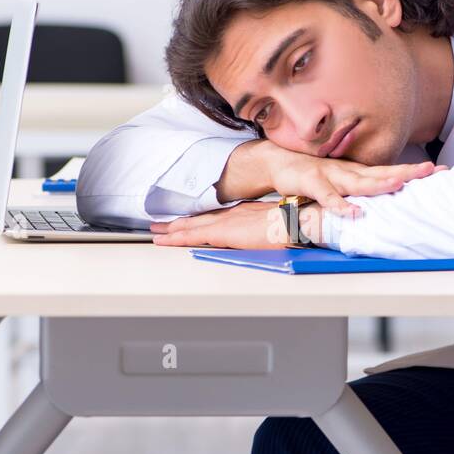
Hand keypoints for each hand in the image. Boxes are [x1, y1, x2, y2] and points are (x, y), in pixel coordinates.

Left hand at [150, 200, 298, 248]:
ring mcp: (226, 222)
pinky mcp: (222, 232)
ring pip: (191, 226)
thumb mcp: (279, 226)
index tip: (189, 220)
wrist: (297, 220)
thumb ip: (268, 231)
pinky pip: (192, 236)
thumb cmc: (295, 225)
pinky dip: (176, 238)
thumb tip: (270, 237)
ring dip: (172, 229)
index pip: (216, 216)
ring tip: (155, 231)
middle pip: (199, 218)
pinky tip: (163, 241)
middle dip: (179, 222)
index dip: (199, 218)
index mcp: (246, 213)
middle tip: (160, 224)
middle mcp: (232, 214)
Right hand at [266, 145, 448, 217]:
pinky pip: (328, 197)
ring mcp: (331, 176)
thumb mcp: (341, 181)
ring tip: (399, 184)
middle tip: (430, 170)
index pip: (391, 170)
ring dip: (378, 183)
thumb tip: (387, 195)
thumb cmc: (314, 174)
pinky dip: (341, 205)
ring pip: (358, 182)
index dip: (414, 170)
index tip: (440, 170)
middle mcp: (349, 172)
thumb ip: (362, 188)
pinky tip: (353, 212)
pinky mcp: (312, 183)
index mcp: (358, 172)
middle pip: (382, 172)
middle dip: (407, 172)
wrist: (279, 161)